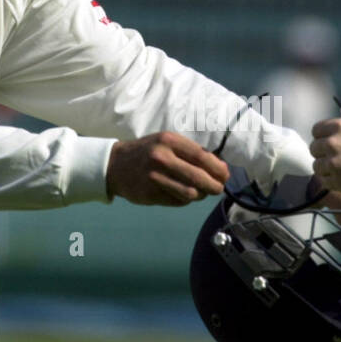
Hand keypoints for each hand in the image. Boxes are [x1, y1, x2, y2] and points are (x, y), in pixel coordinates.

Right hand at [106, 132, 229, 205]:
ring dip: (201, 195)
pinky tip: (183, 194)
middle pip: (199, 177)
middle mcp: (162, 157)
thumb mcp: (166, 143)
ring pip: (190, 193)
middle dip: (214, 185)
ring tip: (202, 192)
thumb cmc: (148, 152)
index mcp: (169, 141)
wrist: (115, 165)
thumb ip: (191, 153)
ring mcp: (155, 177)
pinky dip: (185, 200)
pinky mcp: (150, 194)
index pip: (202, 156)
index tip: (225, 174)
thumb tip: (220, 168)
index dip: (218, 168)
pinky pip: (177, 201)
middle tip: (219, 188)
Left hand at [309, 118, 340, 199]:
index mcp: (339, 127)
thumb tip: (329, 137)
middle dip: (323, 154)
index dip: (321, 138)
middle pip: (314, 149)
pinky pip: (324, 182)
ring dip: (326, 170)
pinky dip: (332, 182)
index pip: (316, 131)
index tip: (327, 144)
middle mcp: (333, 143)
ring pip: (317, 167)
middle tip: (336, 160)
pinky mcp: (338, 182)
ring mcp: (334, 163)